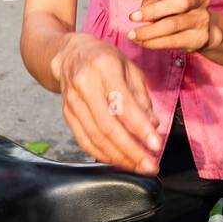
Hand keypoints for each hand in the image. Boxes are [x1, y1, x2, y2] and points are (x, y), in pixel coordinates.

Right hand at [51, 33, 162, 173]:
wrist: (69, 54)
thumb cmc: (105, 59)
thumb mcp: (129, 67)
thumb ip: (141, 96)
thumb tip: (153, 125)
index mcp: (104, 67)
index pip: (124, 103)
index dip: (141, 127)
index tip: (156, 145)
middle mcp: (84, 84)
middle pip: (108, 125)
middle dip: (131, 150)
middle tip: (150, 166)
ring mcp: (72, 100)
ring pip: (95, 136)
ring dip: (118, 156)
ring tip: (138, 167)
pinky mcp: (66, 113)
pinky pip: (83, 139)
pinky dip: (101, 154)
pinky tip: (117, 161)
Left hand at [126, 0, 219, 52]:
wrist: (203, 29)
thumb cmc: (177, 8)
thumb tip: (141, 11)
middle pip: (180, 2)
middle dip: (153, 10)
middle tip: (133, 17)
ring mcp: (201, 19)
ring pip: (174, 24)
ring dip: (150, 30)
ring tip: (133, 34)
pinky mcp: (199, 38)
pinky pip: (174, 41)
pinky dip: (155, 42)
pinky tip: (142, 42)